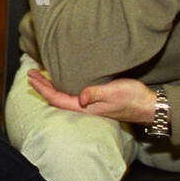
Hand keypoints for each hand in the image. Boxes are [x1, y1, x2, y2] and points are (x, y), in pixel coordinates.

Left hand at [28, 68, 156, 125]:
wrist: (149, 106)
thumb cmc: (133, 98)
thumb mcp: (114, 93)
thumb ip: (95, 94)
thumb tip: (80, 97)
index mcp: (85, 107)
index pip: (57, 99)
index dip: (42, 88)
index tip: (32, 77)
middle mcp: (84, 108)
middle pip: (56, 98)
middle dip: (42, 86)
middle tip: (31, 73)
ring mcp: (90, 105)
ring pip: (63, 97)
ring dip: (50, 86)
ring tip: (40, 76)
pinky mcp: (96, 101)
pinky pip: (72, 94)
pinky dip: (62, 86)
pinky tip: (61, 80)